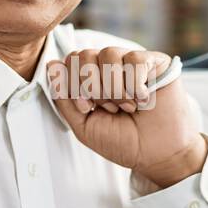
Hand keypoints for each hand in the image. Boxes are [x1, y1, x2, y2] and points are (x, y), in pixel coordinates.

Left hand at [47, 47, 207, 187]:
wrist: (156, 154)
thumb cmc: (122, 141)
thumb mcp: (83, 125)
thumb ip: (64, 98)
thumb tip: (51, 65)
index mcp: (91, 78)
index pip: (70, 61)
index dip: (74, 85)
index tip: (88, 107)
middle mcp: (109, 66)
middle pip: (85, 54)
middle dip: (93, 87)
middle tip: (110, 108)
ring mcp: (131, 62)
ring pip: (109, 53)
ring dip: (115, 88)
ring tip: (127, 106)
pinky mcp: (154, 61)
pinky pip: (134, 59)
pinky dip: (135, 84)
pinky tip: (143, 99)